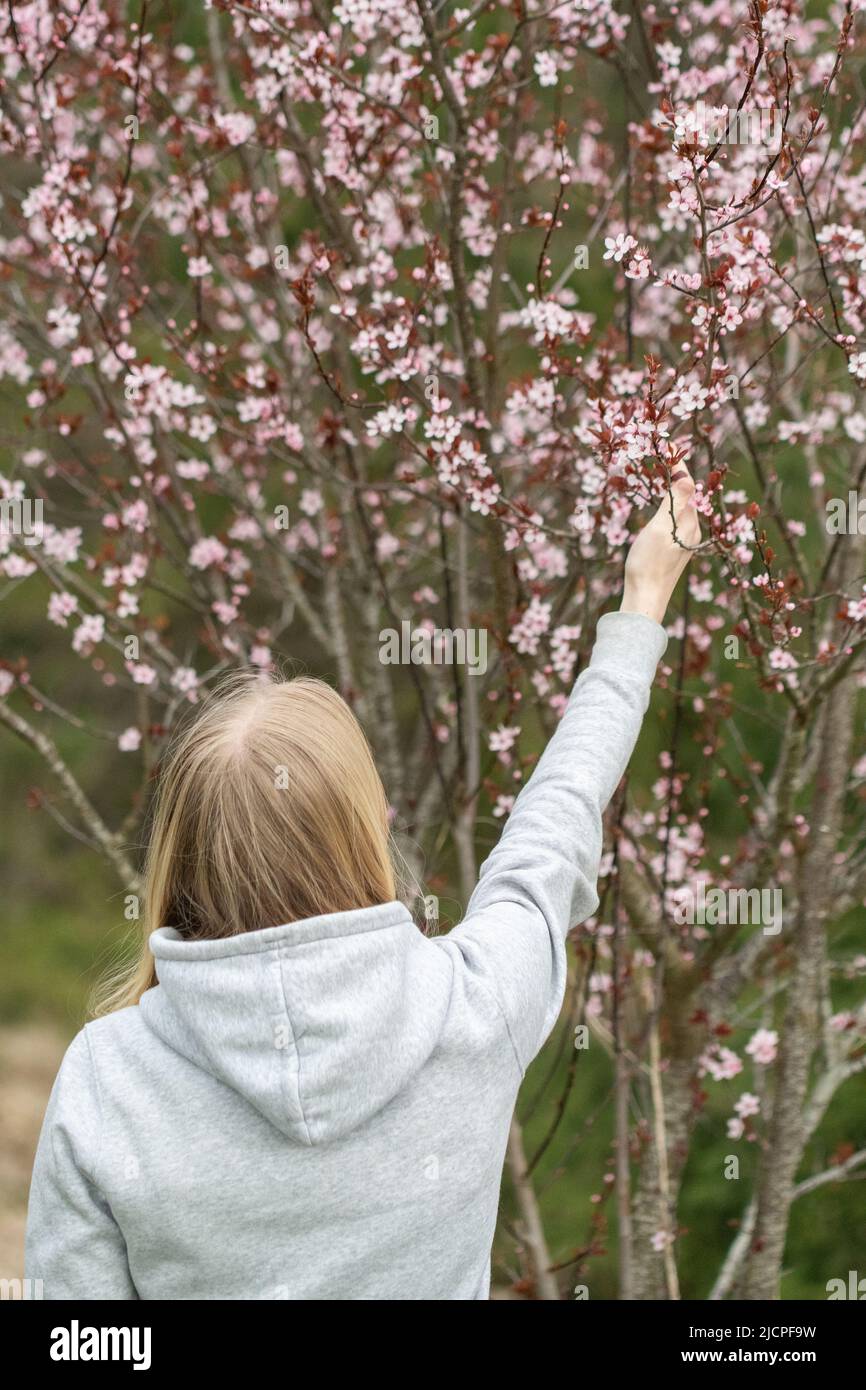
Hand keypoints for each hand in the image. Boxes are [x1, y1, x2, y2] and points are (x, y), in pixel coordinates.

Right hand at [620, 466, 700, 624]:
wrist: (645, 599)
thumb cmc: (649, 564)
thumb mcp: (661, 529)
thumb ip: (674, 503)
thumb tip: (688, 476)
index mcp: (690, 524)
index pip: (686, 487)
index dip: (678, 466)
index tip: (670, 447)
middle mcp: (691, 531)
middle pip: (685, 497)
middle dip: (676, 477)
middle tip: (664, 457)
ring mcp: (683, 542)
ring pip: (680, 509)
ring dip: (672, 492)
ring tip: (662, 476)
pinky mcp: (674, 551)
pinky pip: (674, 522)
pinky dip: (667, 508)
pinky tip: (660, 508)